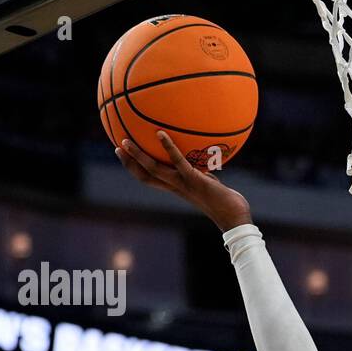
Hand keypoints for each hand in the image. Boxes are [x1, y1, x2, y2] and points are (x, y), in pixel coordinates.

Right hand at [115, 131, 251, 232]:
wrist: (234, 217)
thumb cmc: (226, 201)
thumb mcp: (210, 183)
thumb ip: (201, 172)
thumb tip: (201, 159)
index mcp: (177, 188)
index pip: (150, 180)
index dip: (136, 169)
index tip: (125, 155)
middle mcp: (176, 187)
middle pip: (145, 176)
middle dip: (129, 163)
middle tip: (117, 146)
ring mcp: (184, 184)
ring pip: (154, 170)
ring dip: (138, 156)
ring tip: (126, 141)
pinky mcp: (194, 179)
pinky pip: (178, 162)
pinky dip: (169, 148)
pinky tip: (161, 133)